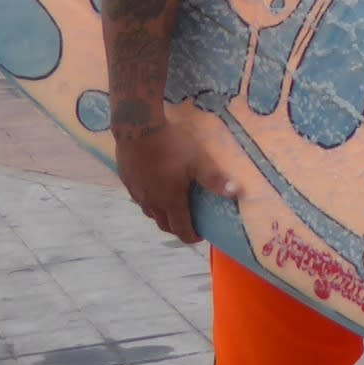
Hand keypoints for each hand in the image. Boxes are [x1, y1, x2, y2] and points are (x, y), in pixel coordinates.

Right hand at [114, 110, 244, 244]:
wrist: (138, 128)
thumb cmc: (171, 145)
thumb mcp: (198, 161)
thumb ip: (214, 179)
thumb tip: (236, 193)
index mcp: (170, 200)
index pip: (180, 229)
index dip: (191, 236)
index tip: (200, 236)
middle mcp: (152, 202)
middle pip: (164, 225)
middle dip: (178, 228)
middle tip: (189, 223)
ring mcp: (137, 193)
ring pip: (151, 213)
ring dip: (163, 216)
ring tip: (174, 208)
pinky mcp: (128, 181)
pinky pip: (140, 200)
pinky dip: (151, 202)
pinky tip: (155, 190)